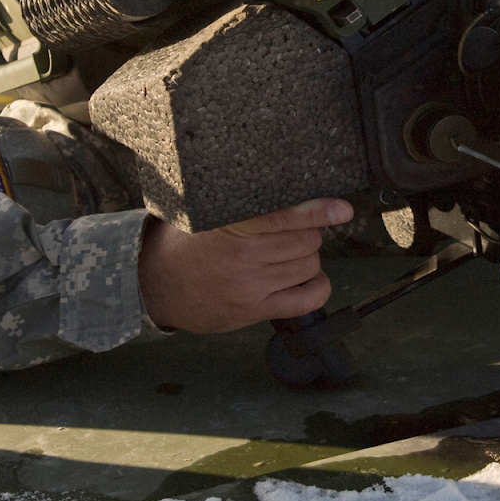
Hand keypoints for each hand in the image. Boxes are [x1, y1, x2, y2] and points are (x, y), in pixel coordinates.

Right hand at [138, 198, 352, 333]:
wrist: (157, 286)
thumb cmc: (186, 244)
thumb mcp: (206, 215)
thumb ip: (243, 205)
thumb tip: (291, 189)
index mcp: (229, 226)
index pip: (284, 216)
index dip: (317, 211)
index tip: (342, 208)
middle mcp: (242, 256)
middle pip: (305, 240)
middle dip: (308, 233)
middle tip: (293, 231)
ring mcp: (249, 286)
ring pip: (308, 265)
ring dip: (307, 257)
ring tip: (289, 254)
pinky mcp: (254, 310)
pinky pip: (306, 299)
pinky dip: (318, 287)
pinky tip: (309, 279)